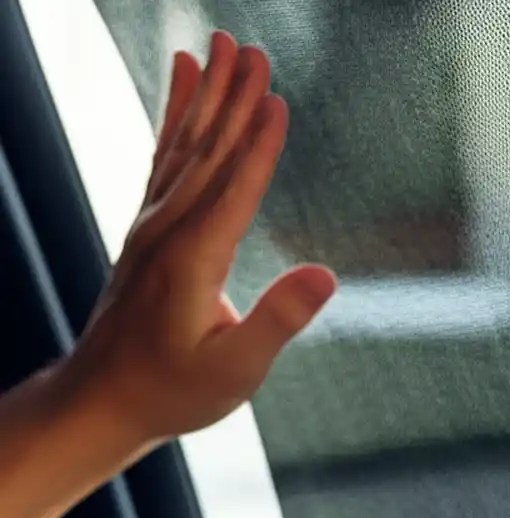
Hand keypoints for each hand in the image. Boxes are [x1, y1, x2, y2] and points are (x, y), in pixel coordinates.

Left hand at [63, 31, 333, 446]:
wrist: (102, 398)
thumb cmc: (175, 390)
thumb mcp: (236, 371)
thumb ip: (278, 320)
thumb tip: (327, 275)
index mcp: (193, 260)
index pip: (233, 191)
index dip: (258, 147)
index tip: (277, 100)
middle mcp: (168, 230)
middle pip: (207, 150)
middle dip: (232, 99)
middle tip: (252, 50)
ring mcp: (152, 223)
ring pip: (184, 143)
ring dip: (206, 93)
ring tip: (221, 46)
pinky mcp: (149, 224)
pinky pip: (166, 153)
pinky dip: (177, 113)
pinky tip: (184, 79)